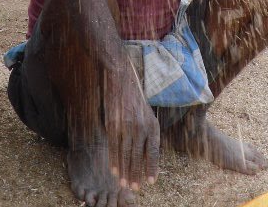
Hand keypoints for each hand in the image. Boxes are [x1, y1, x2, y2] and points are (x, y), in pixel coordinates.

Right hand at [104, 65, 159, 190]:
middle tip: (135, 188)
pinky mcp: (113, 125)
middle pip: (138, 157)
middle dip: (136, 174)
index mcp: (152, 124)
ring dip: (124, 171)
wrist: (121, 79)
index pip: (153, 152)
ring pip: (125, 155)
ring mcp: (126, 126)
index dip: (151, 167)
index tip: (151, 182)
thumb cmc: (135, 99)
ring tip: (124, 184)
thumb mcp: (147, 114)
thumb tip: (147, 156)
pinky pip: (114, 147)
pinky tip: (114, 170)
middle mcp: (141, 127)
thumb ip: (148, 133)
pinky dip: (114, 160)